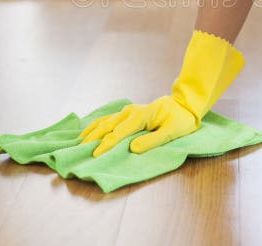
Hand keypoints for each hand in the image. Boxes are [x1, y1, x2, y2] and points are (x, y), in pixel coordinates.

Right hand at [79, 95, 198, 156]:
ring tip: (78, 144)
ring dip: (90, 132)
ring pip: (104, 121)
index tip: (95, 156)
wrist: (184, 105)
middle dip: (92, 139)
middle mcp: (130, 112)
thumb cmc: (180, 120)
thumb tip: (132, 149)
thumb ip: (152, 141)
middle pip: (106, 126)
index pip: (118, 132)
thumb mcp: (172, 132)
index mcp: (140, 116)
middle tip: (79, 151)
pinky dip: (95, 126)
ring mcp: (127, 111)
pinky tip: (87, 133)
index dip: (106, 145)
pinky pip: (107, 119)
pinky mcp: (127, 114)